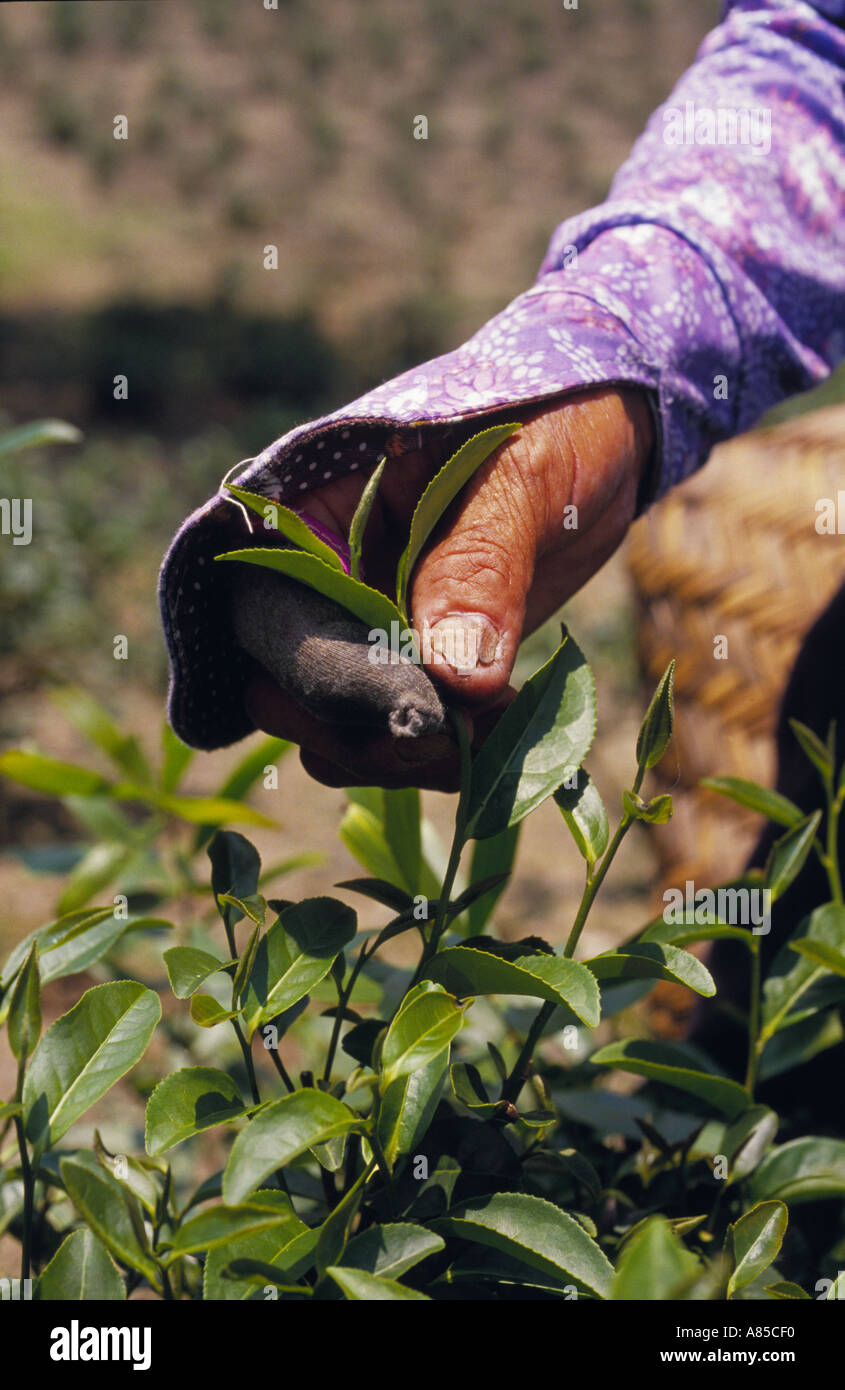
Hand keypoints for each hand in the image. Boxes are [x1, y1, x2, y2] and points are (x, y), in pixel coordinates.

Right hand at [245, 384, 653, 788]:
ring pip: (331, 736)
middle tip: (472, 726)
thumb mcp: (520, 475)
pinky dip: (443, 757)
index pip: (274, 612)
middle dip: (371, 731)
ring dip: (411, 756)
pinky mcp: (404, 669)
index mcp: (305, 504)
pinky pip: (390, 742)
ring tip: (505, 720)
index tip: (425, 714)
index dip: (333, 676)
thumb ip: (480, 566)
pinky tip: (509, 725)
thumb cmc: (554, 420)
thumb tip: (453, 680)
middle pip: (279, 693)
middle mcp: (311, 576)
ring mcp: (353, 630)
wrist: (603, 428)